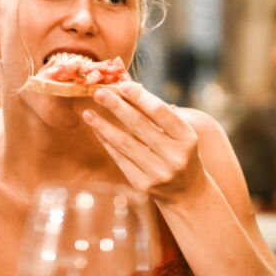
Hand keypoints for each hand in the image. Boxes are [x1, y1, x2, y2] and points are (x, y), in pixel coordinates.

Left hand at [82, 82, 205, 202]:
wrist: (187, 191)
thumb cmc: (180, 152)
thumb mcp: (179, 132)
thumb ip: (156, 112)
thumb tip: (127, 85)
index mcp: (187, 138)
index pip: (160, 113)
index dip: (140, 97)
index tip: (122, 84)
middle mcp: (175, 156)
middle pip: (140, 126)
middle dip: (116, 107)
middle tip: (98, 93)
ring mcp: (158, 173)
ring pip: (125, 144)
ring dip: (104, 126)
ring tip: (88, 113)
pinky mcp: (143, 185)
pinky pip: (120, 159)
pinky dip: (107, 143)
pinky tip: (97, 131)